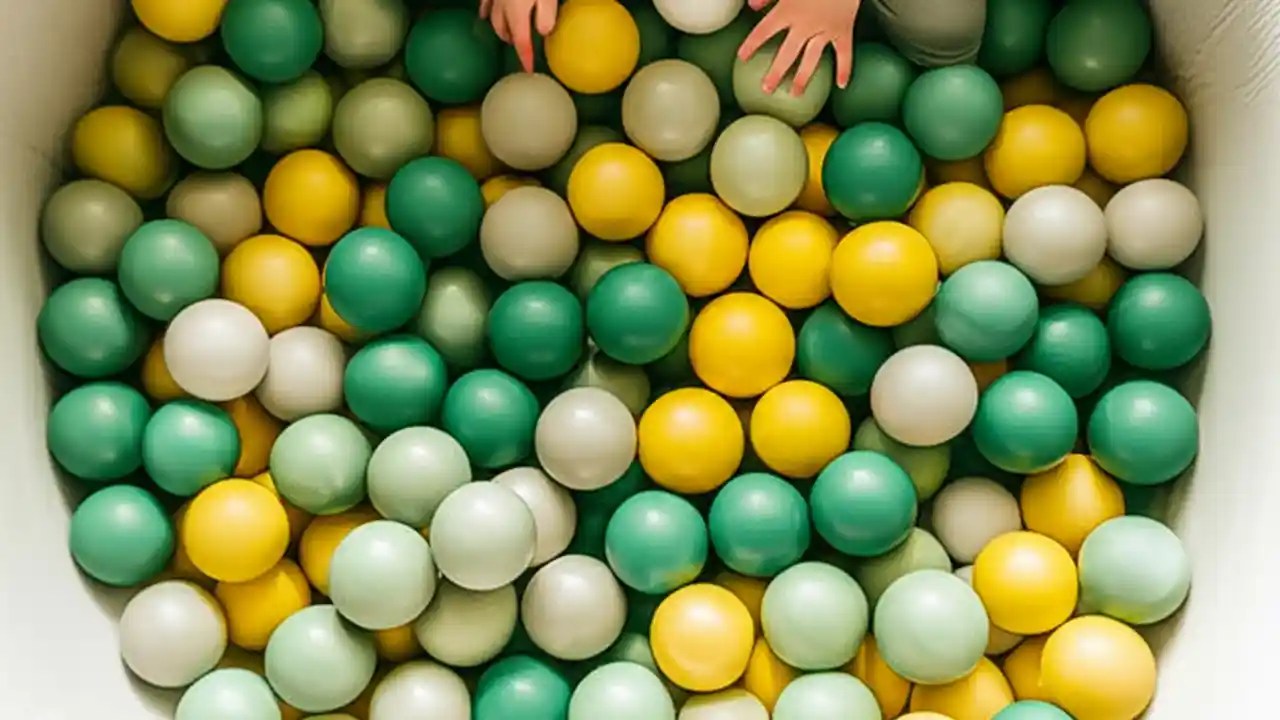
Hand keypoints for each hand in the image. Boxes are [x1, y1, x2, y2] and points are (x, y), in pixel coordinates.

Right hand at [480, 0, 557, 72]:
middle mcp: (501, 7)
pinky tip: (484, 14)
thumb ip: (546, 17)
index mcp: (517, 13)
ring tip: (507, 32)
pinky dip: (486, 11)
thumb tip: (543, 32)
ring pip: (492, 18)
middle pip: (504, 30)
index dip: (525, 58)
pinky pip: (485, 3)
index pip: (522, 42)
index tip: (528, 71)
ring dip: (500, 28)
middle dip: (511, 40)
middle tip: (521, 46)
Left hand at [738, 0, 859, 94]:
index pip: (763, 32)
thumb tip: (752, 6)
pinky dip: (844, 69)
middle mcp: (804, 25)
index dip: (752, 45)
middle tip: (767, 89)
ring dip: (802, 78)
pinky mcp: (844, 31)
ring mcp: (825, 31)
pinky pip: (844, 53)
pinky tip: (841, 84)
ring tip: (795, 94)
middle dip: (776, 73)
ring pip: (811, 60)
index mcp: (787, 11)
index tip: (742, 58)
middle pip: (786, 55)